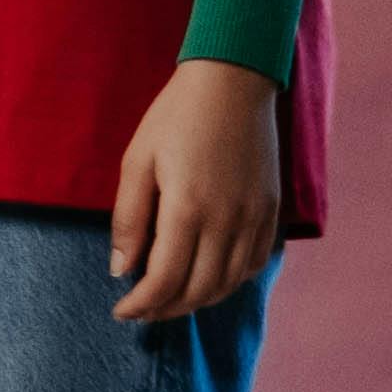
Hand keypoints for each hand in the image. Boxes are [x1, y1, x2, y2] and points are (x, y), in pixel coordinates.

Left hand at [108, 61, 282, 324]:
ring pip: (229, 283)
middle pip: (199, 290)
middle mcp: (227, 220)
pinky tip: (210, 278)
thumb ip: (129, 220)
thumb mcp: (138, 161)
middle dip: (167, 309)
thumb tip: (121, 270)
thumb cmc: (177, 115)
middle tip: (143, 310)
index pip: (165, 280)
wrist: (233, 80)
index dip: (142, 304)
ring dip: (199, 300)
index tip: (122, 311)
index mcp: (188, 208)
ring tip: (172, 300)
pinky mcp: (271, 210)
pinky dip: (231, 281)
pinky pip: (254, 263)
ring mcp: (255, 217)